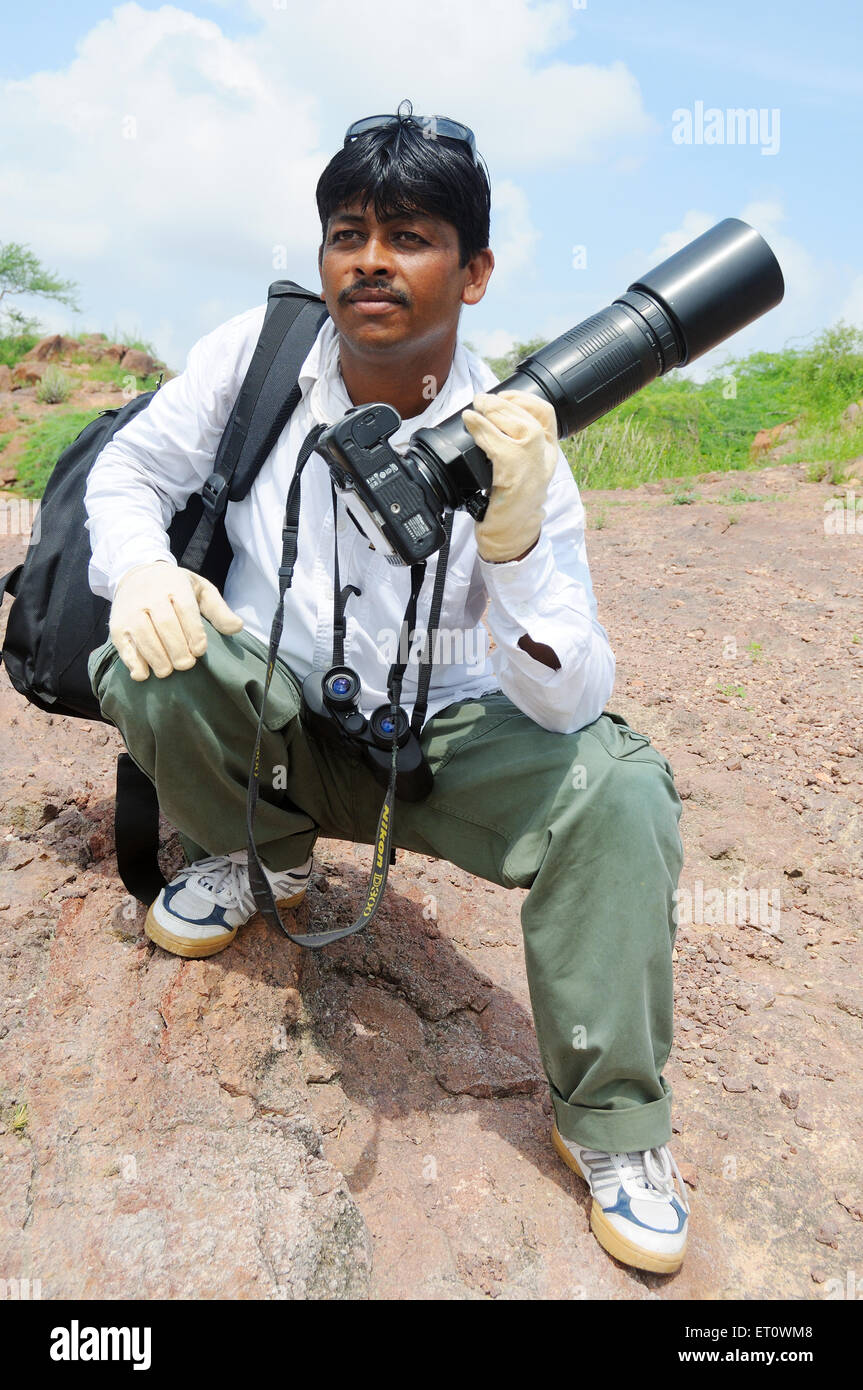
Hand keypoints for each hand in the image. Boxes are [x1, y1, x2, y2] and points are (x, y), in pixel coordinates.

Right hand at [109, 561, 242, 680]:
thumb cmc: (174, 587)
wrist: (136, 574)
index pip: (185, 610)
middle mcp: (149, 597)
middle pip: (166, 626)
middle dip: (178, 650)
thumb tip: (237, 628)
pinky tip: (144, 674)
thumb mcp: (199, 590)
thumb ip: (218, 610)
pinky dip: (133, 663)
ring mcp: (131, 612)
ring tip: (168, 670)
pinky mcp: (117, 626)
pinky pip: (124, 646)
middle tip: (186, 664)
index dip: (194, 633)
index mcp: (173, 585)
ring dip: (158, 659)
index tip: (200, 650)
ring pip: (144, 637)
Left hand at [462, 390, 558, 562]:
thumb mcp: (518, 469)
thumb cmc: (509, 503)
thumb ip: (512, 446)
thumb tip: (486, 418)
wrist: (511, 535)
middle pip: (531, 417)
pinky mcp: (516, 476)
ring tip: (476, 408)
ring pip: (520, 427)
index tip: (504, 395)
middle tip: (481, 400)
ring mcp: (533, 467)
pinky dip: (482, 429)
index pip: (546, 414)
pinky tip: (471, 422)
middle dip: (504, 402)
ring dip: (494, 412)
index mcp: (548, 453)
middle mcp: (546, 458)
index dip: (524, 398)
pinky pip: (499, 444)